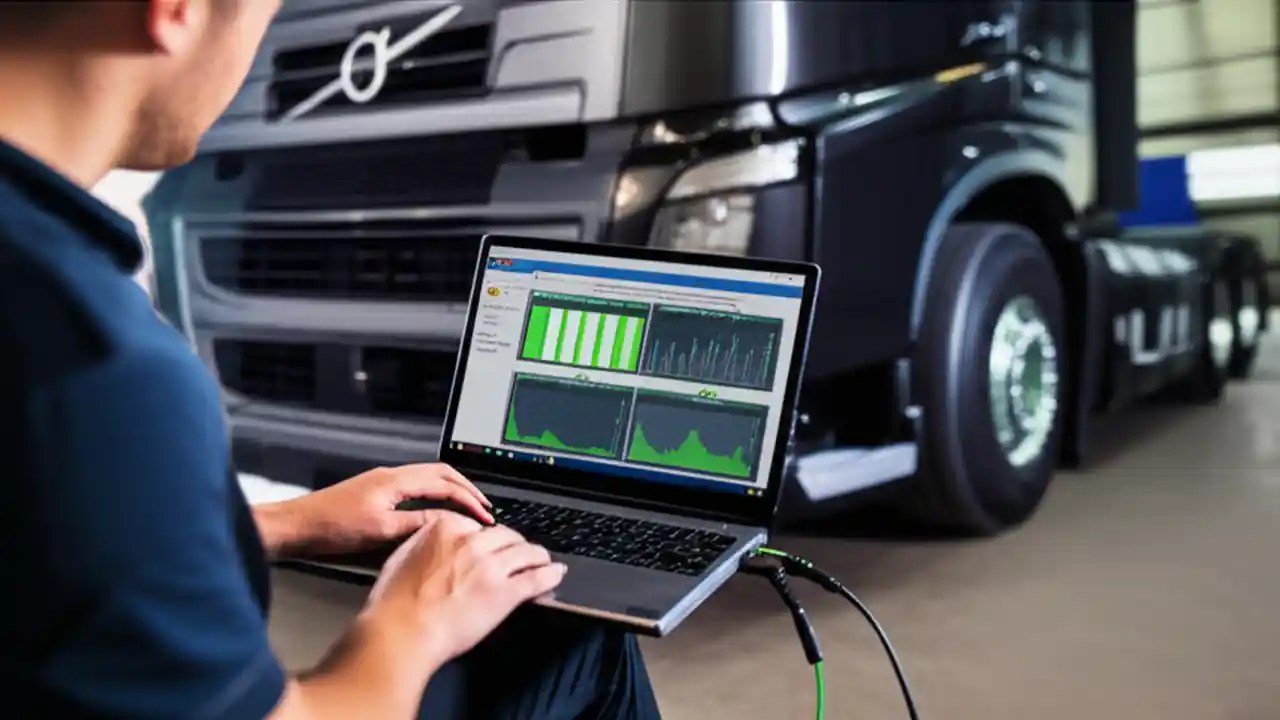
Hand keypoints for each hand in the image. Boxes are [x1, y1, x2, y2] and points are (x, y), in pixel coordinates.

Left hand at [256, 463, 493, 557]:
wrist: (298, 527)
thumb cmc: (332, 528)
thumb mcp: (381, 531)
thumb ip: (417, 523)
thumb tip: (448, 521)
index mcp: (395, 481)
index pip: (444, 483)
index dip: (468, 499)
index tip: (484, 516)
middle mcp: (391, 475)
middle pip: (440, 473)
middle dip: (466, 489)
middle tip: (483, 507)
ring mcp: (383, 482)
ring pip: (428, 478)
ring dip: (450, 490)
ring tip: (466, 508)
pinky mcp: (376, 492)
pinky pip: (415, 487)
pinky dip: (434, 495)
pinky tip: (436, 511)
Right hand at [366, 512, 566, 664]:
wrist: (401, 632)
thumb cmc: (393, 604)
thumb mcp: (401, 557)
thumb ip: (423, 543)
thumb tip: (433, 542)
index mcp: (445, 529)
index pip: (477, 526)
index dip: (486, 539)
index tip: (490, 546)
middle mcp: (471, 543)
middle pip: (506, 536)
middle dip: (514, 545)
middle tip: (518, 553)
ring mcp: (490, 567)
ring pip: (526, 552)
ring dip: (538, 556)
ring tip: (543, 561)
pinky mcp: (504, 592)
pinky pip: (536, 578)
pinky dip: (550, 574)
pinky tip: (556, 573)